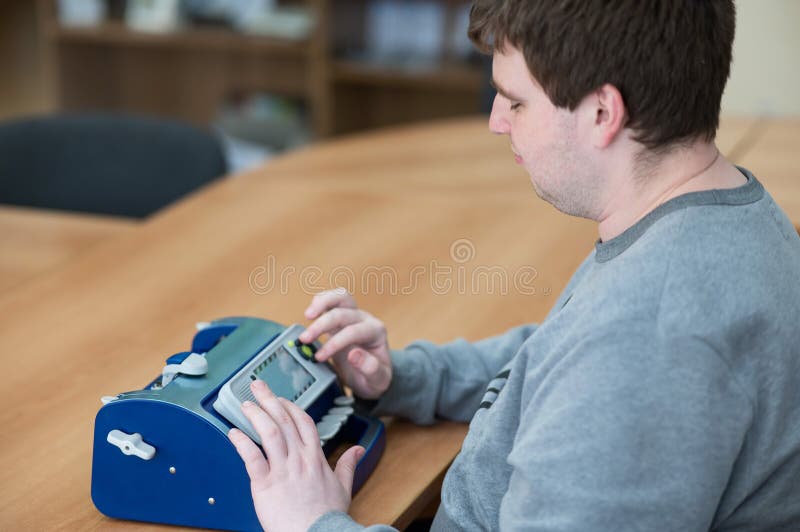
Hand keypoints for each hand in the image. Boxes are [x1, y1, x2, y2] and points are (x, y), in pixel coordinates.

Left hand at [229, 380, 364, 531]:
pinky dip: (241, 443)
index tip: (280, 399)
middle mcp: (299, 459)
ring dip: (256, 415)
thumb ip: (348, 464)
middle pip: (284, 421)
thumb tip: (357, 450)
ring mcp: (282, 470)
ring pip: (269, 433)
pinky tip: (234, 432)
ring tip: (246, 404)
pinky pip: (251, 458)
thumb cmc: (328, 518)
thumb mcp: (344, 487)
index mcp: (316, 457)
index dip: (290, 407)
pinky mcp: (265, 484)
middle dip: (269, 400)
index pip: (303, 422)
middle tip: (258, 387)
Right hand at [299, 288, 391, 399]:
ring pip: (340, 297)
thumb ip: (370, 368)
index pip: (353, 332)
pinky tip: (311, 313)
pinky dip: (320, 301)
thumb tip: (354, 353)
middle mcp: (365, 320)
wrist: (373, 373)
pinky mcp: (341, 316)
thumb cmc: (375, 376)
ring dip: (322, 303)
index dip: (334, 343)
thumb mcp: (378, 379)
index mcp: (376, 332)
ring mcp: (353, 315)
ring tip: (308, 316)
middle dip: (322, 325)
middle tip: (304, 339)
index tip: (319, 357)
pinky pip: (332, 300)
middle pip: (343, 313)